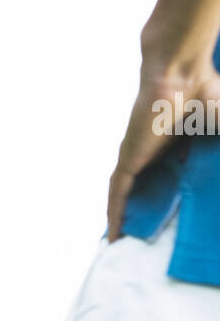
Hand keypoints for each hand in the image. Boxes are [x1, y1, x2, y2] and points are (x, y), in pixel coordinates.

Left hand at [106, 48, 219, 240]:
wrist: (182, 74)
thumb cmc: (206, 92)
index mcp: (175, 145)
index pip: (168, 178)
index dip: (168, 198)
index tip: (173, 220)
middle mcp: (152, 152)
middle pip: (145, 191)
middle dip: (142, 215)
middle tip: (144, 243)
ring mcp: (137, 156)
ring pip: (127, 196)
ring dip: (126, 219)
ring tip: (123, 246)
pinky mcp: (128, 159)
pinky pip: (118, 195)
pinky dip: (115, 215)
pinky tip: (113, 238)